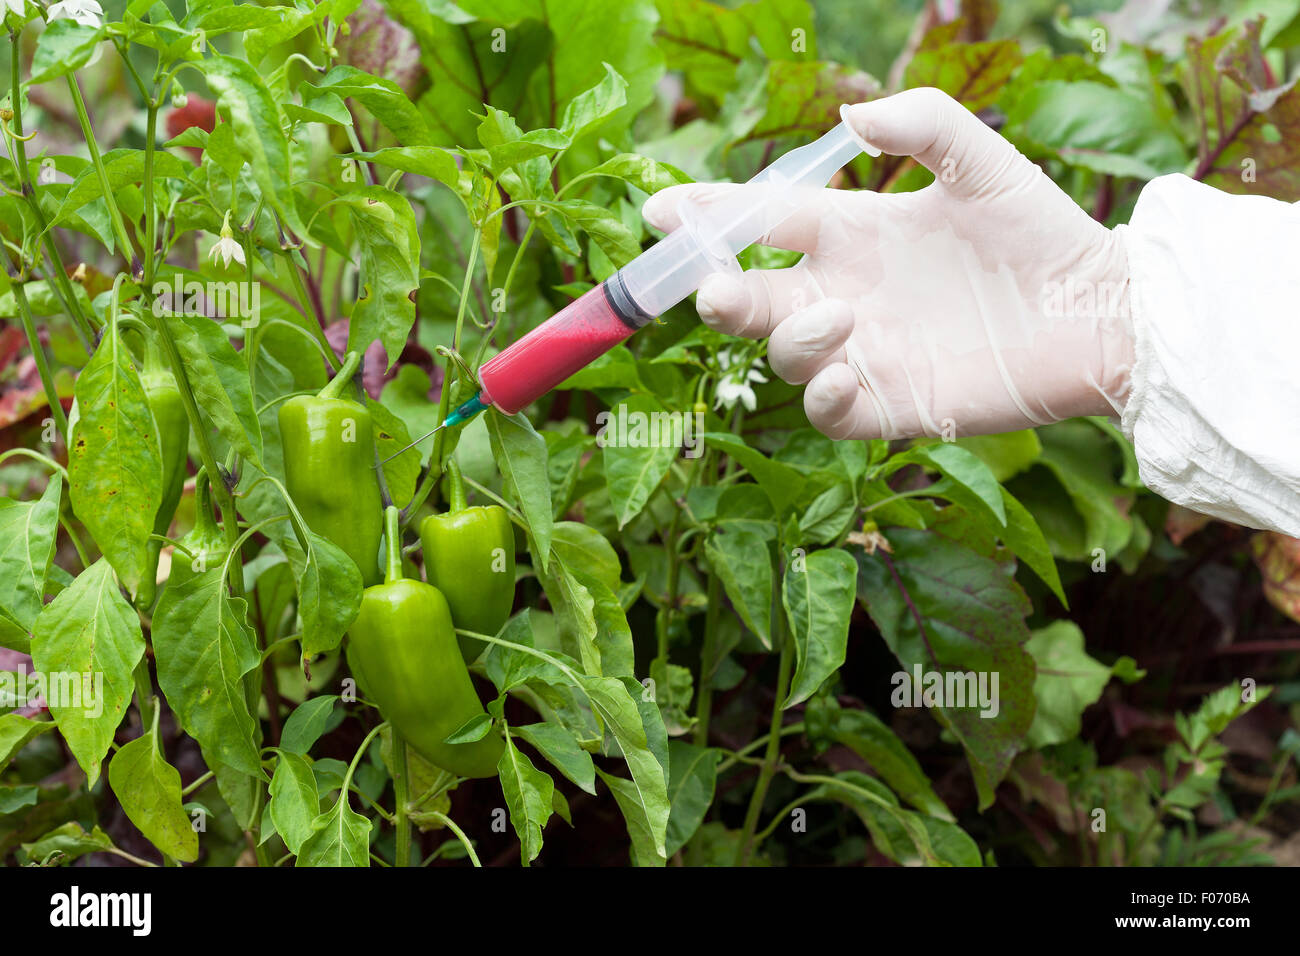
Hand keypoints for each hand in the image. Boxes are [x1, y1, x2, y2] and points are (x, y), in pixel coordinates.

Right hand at [641, 88, 1135, 440]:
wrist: (1098, 312)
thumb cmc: (1039, 234)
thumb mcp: (984, 162)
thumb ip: (922, 123)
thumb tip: (849, 116)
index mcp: (850, 233)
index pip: (759, 223)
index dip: (707, 217)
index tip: (660, 213)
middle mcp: (842, 293)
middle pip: (750, 298)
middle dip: (718, 292)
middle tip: (714, 286)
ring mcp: (862, 352)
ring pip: (783, 355)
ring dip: (790, 336)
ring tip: (837, 313)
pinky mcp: (890, 404)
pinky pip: (829, 411)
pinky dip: (823, 395)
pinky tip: (847, 373)